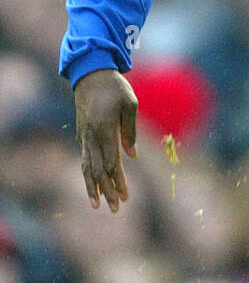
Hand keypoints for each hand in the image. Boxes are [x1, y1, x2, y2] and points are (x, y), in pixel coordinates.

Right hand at [74, 69, 137, 212]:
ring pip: (87, 167)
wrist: (90, 72)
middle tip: (115, 209)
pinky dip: (87, 174)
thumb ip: (130, 130)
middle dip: (107, 191)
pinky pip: (84, 158)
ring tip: (97, 205)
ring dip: (93, 187)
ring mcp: (84, 136)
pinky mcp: (82, 134)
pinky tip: (92, 185)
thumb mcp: (130, 104)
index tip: (125, 197)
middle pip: (99, 170)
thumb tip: (132, 156)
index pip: (112, 163)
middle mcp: (91, 136)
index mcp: (104, 130)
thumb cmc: (114, 87)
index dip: (118, 182)